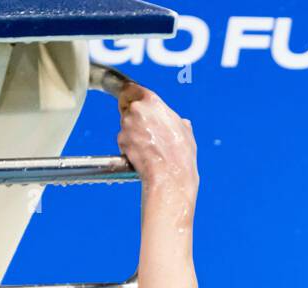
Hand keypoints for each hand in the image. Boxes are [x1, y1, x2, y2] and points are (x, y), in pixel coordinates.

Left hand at [116, 81, 198, 198]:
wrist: (170, 177)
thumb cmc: (180, 156)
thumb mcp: (186, 133)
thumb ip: (179, 122)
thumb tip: (182, 123)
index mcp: (153, 102)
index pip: (133, 89)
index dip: (131, 96)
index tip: (130, 100)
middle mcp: (137, 109)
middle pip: (129, 108)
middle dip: (135, 119)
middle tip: (147, 133)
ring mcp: (127, 125)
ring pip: (126, 126)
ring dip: (133, 134)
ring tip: (149, 148)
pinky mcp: (121, 140)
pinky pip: (123, 141)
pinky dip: (129, 147)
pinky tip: (143, 155)